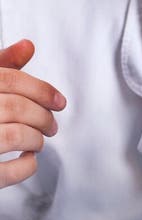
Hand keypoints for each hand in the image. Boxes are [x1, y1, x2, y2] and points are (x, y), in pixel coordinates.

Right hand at [0, 39, 66, 188]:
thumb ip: (1, 66)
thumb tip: (27, 46)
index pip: (10, 79)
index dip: (41, 89)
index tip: (59, 101)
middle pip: (16, 108)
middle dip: (43, 117)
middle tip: (51, 125)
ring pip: (14, 137)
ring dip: (36, 140)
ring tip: (37, 141)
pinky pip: (5, 173)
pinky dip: (26, 167)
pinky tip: (26, 160)